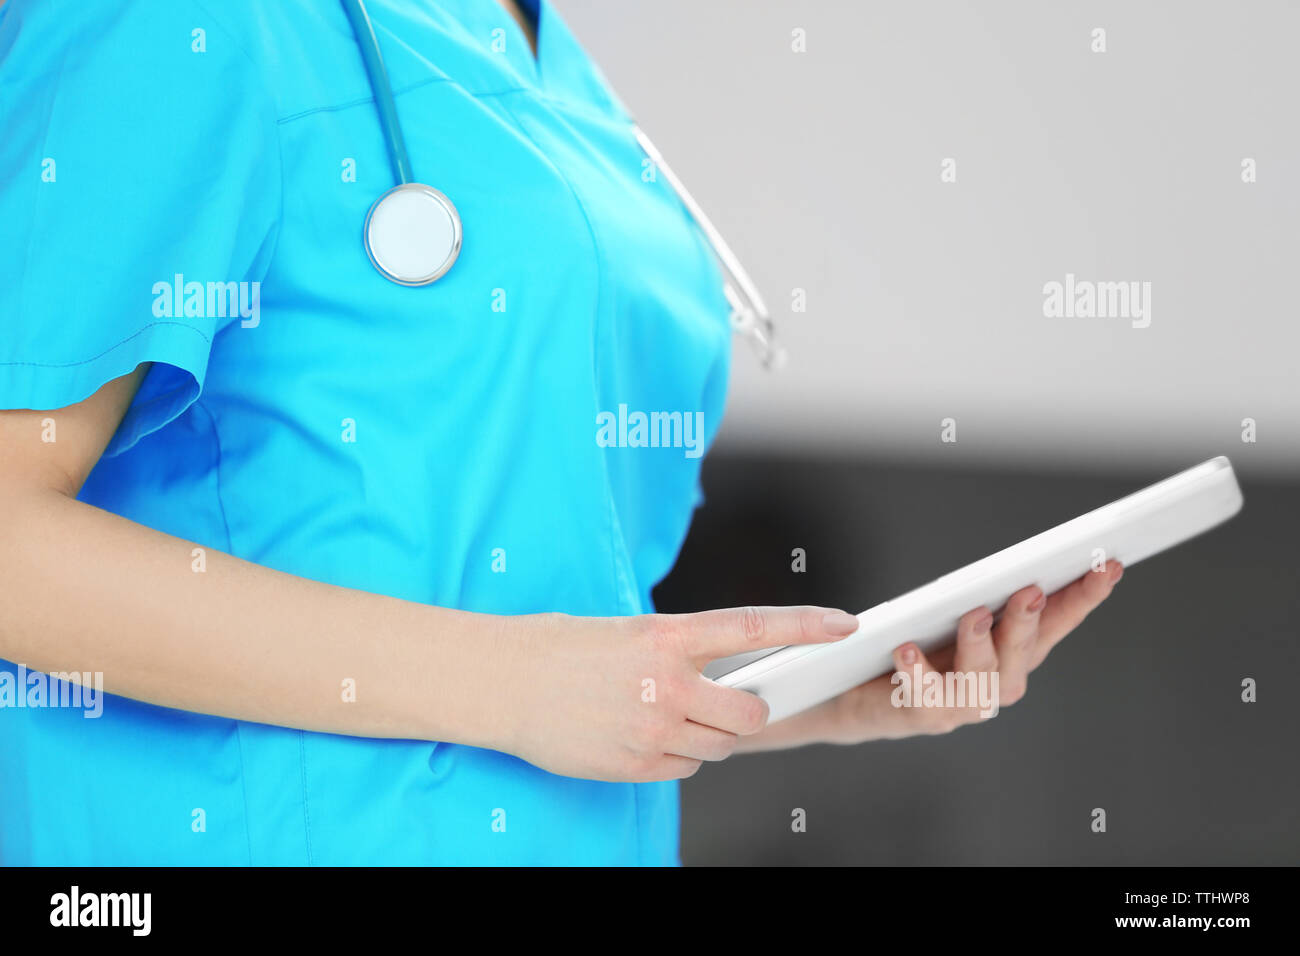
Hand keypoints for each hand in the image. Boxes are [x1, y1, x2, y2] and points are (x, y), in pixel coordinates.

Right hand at [498, 605, 858, 780]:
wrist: (502, 682)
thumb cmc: (561, 649)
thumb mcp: (627, 633)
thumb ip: (679, 654)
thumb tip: (723, 679)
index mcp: (665, 636)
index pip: (753, 627)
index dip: (805, 626)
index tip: (843, 624)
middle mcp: (665, 684)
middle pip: (748, 713)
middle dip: (746, 712)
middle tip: (724, 703)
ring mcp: (650, 729)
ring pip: (718, 747)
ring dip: (706, 735)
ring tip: (664, 715)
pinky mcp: (633, 764)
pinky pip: (684, 770)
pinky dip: (675, 757)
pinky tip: (641, 736)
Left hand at [741, 561, 1122, 750]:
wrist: (853, 693)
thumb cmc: (911, 645)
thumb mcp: (953, 611)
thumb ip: (987, 595)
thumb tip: (1023, 562)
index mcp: (1011, 651)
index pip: (1058, 622)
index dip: (1085, 597)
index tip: (1109, 564)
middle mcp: (995, 683)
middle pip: (1023, 654)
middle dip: (1029, 621)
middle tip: (1031, 589)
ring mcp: (961, 706)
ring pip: (982, 682)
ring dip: (981, 646)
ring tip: (973, 614)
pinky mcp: (919, 716)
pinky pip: (925, 700)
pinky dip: (920, 674)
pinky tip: (909, 648)